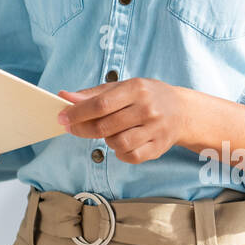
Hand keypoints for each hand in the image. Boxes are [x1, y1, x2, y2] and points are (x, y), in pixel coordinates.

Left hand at [56, 78, 191, 163]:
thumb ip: (93, 94)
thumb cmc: (145, 96)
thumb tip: (65, 97)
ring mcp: (155, 129)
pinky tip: (120, 144)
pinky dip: (119, 153)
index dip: (78, 113)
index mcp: (136, 89)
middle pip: (106, 126)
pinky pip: (131, 156)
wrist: (182, 111)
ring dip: (105, 140)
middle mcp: (147, 109)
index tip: (62, 117)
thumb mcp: (122, 87)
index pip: (100, 104)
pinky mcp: (159, 147)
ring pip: (117, 143)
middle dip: (82, 128)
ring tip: (106, 133)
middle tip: (72, 128)